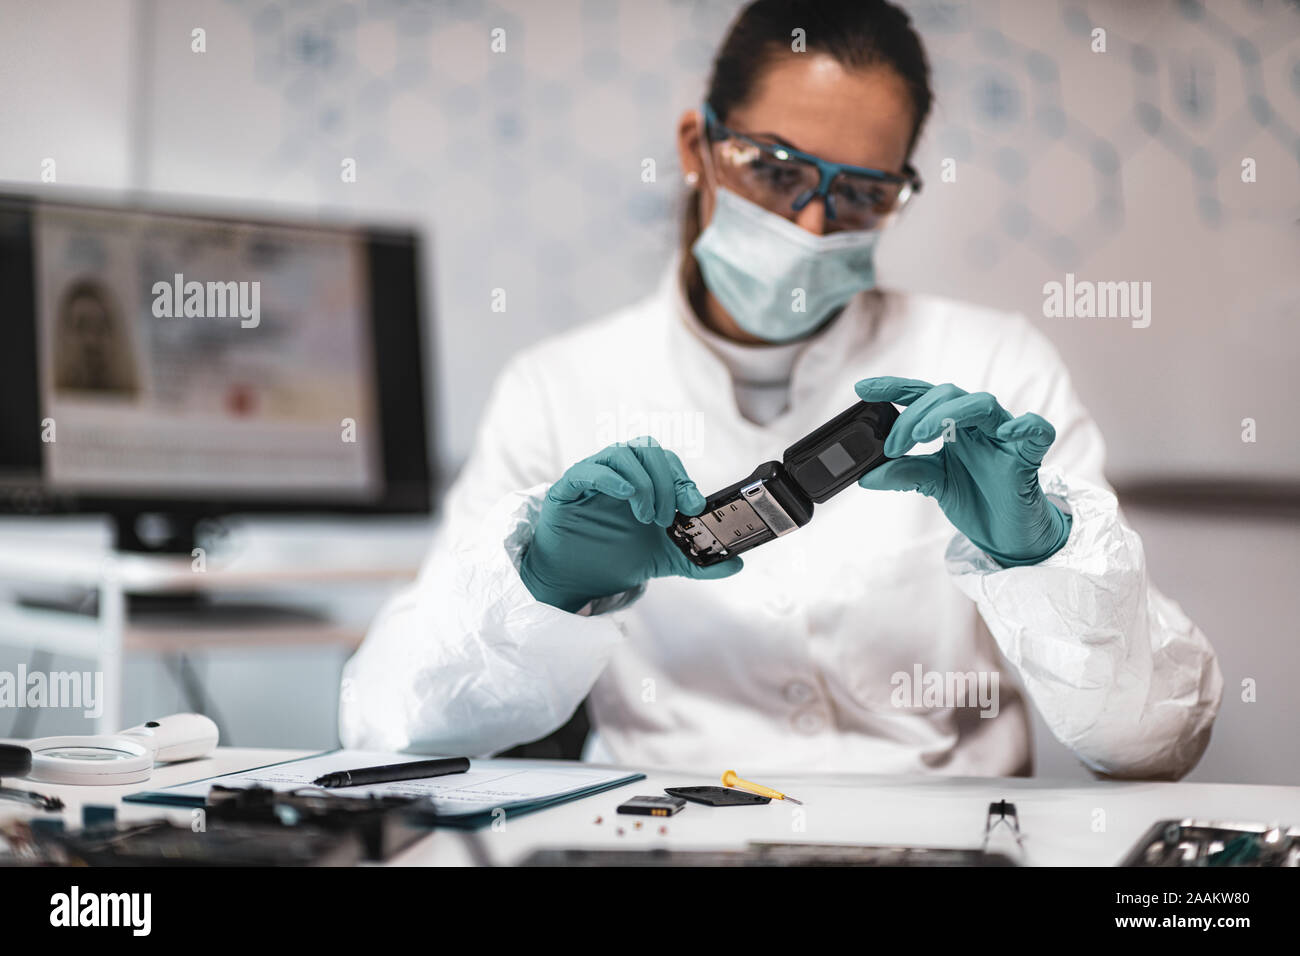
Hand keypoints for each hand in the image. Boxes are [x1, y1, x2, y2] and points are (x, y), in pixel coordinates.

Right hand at [519, 438, 742, 611]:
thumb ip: (699, 560)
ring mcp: (593, 479)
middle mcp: (620, 474)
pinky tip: (625, 494)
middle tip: (669, 515)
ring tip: (646, 516)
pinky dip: (609, 477)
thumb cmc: (618, 557)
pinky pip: (587, 469)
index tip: (694, 507)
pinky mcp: (568, 489)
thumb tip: (735, 564)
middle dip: (665, 479)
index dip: (683, 479)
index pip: (666, 462)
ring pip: (621, 454)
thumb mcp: (666, 559)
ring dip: (643, 482)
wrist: (579, 580)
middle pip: (647, 449)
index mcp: (643, 482)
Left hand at [853, 377, 1070, 566]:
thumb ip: (903, 474)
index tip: (862, 388)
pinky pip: (1037, 430)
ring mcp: (1004, 437)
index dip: (894, 388)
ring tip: (921, 436)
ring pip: (982, 404)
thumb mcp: (932, 484)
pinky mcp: (1029, 456)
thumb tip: (866, 476)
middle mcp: (978, 425)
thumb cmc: (974, 500)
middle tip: (892, 447)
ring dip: (947, 415)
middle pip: (947, 396)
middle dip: (914, 416)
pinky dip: (1024, 425)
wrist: (1007, 537)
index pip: (923, 395)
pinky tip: (1006, 431)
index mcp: (953, 426)